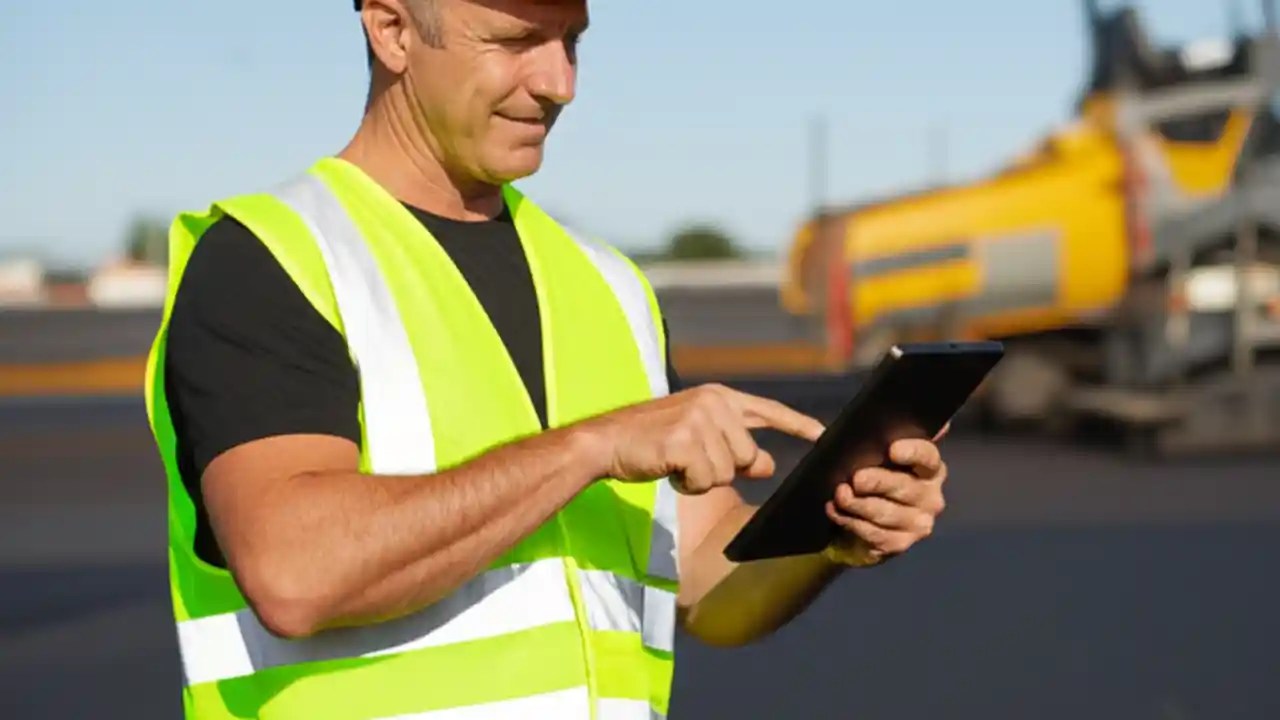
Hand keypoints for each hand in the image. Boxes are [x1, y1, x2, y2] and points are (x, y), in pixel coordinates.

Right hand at [580, 383, 824, 494]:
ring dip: (701, 478)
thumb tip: (766, 465)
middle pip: (747, 456)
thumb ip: (734, 449)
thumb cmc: (652, 441)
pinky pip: (706, 480)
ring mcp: (699, 419)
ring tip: (675, 462)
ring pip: (727, 472)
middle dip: (721, 469)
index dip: (797, 425)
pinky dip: (688, 484)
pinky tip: (668, 468)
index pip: (767, 411)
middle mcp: (713, 403)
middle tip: (688, 459)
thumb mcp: (698, 440)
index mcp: (719, 397)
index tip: (822, 435)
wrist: (606, 441)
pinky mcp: (685, 440)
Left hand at [822, 432, 948, 566]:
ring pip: (886, 513)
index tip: (892, 449)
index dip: (913, 451)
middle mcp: (931, 496)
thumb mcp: (875, 456)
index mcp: (930, 468)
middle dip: (878, 482)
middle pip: (906, 487)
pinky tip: (835, 512)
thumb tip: (876, 424)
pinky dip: (851, 522)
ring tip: (839, 494)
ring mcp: (918, 523)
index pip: (928, 457)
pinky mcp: (900, 543)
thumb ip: (881, 437)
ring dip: (858, 504)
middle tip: (856, 478)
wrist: (863, 521)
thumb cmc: (872, 477)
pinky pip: (874, 534)